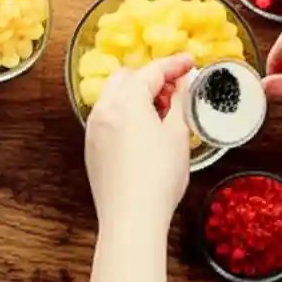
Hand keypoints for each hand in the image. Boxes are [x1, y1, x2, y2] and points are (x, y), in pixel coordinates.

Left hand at [84, 54, 194, 239]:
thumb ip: (180, 103)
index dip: (174, 64)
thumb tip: (182, 86)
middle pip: (127, 78)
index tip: (189, 62)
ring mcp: (93, 129)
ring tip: (162, 113)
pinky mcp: (92, 148)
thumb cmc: (159, 177)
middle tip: (175, 91)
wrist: (131, 219)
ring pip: (114, 97)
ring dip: (137, 96)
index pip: (152, 70)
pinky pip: (108, 118)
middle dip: (151, 78)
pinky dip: (126, 115)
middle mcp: (103, 109)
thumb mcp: (178, 135)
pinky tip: (145, 133)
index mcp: (126, 101)